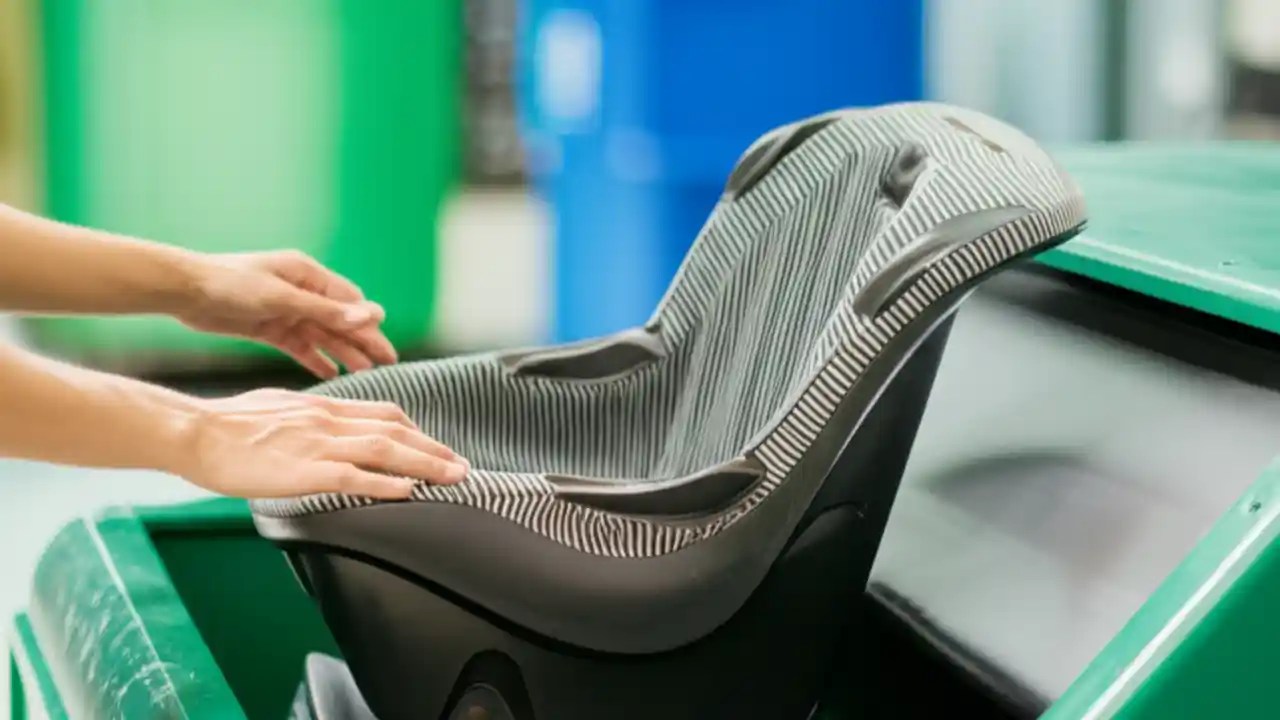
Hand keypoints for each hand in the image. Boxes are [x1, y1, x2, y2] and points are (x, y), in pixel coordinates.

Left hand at [177, 250, 397, 378]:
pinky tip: (332, 374)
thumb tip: (369, 315)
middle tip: (388, 362)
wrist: (184, 291)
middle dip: (363, 340)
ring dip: (344, 352)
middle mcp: (301, 292)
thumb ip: (325, 311)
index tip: (387, 345)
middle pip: (340, 319)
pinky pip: (300, 346)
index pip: (348, 300)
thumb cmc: (231, 284)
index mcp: (307, 274)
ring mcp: (286, 311)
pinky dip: (316, 359)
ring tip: (366, 373)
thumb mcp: (282, 298)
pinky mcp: (271, 328)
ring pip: (323, 335)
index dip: (368, 323)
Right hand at [178, 388, 467, 498]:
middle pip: (395, 431)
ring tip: (452, 477)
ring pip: (384, 451)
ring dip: (424, 464)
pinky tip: (407, 491)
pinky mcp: (303, 470)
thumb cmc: (228, 425)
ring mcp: (317, 444)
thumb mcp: (279, 409)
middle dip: (434, 448)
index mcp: (322, 408)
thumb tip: (324, 429)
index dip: (416, 431)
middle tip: (462, 465)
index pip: (383, 414)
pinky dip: (384, 484)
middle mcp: (328, 421)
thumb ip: (309, 419)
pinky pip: (352, 477)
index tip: (436, 445)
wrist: (195, 432)